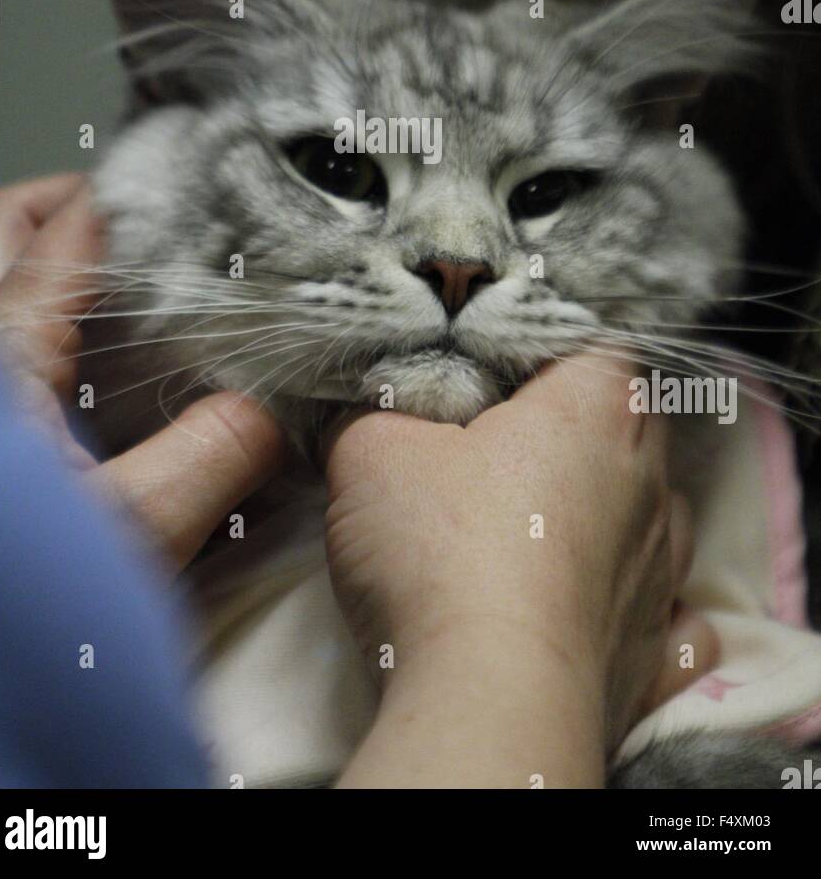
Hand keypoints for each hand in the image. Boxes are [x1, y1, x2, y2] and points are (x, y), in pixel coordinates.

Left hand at [0, 176, 285, 570]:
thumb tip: (274, 406)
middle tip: (143, 210)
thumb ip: (215, 454)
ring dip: (52, 260)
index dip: (124, 198)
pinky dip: (49, 318)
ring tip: (135, 279)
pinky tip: (107, 361)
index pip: (61, 233)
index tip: (185, 186)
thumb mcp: (134, 529)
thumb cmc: (10, 597)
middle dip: (68, 203)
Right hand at [326, 355, 717, 785]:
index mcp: (595, 409)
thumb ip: (376, 412)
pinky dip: (646, 608)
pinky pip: (672, 616)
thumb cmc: (441, 552)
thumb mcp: (370, 451)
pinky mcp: (657, 653)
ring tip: (546, 527)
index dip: (546, 346)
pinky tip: (603, 608)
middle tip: (502, 442)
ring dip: (615, 512)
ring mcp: (662, 571)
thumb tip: (369, 410)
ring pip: (658, 514)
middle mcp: (648, 481)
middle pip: (631, 422)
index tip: (493, 367)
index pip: (597, 343)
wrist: (487, 698)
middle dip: (576, 425)